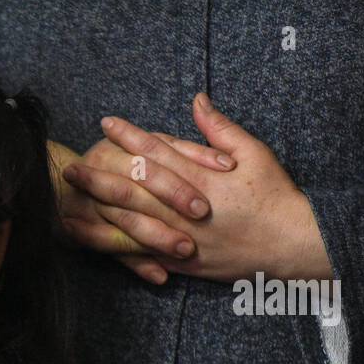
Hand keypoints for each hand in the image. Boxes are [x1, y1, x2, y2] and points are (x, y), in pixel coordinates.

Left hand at [69, 94, 331, 282]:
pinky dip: (117, 250)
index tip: (106, 123)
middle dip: (100, 178)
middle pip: (135, 191)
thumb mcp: (255, 153)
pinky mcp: (181, 263)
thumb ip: (220, 129)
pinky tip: (94, 242)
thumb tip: (197, 100)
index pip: (157, 153)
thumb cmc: (276, 195)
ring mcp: (182, 239)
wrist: (291, 246)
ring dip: (99, 213)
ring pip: (133, 225)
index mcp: (202, 180)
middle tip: (72, 167)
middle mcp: (186, 211)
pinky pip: (144, 257)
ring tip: (73, 204)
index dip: (129, 137)